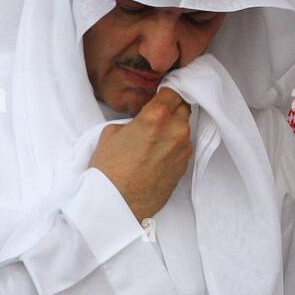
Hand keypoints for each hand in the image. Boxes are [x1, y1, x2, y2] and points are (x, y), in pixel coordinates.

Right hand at [89, 87, 192, 222]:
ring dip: (174, 127)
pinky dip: (175, 145)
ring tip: (156, 137)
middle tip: (159, 113)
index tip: (163, 92)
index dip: (168, 89)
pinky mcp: (185, 165)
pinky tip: (159, 153)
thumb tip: (142, 121)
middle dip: (173, 107)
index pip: (173, 90)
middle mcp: (176, 129)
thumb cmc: (109, 169)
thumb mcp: (111, 133)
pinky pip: (183, 146)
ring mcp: (183, 148)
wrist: (117, 204)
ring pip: (184, 127)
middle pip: (183, 107)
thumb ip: (134, 120)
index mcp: (157, 116)